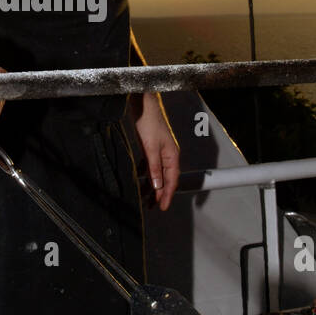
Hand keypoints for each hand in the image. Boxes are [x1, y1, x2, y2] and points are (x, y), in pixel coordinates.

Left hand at [130, 91, 179, 210]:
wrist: (144, 107)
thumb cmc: (150, 124)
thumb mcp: (151, 148)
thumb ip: (154, 168)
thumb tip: (157, 185)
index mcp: (172, 156)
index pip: (171, 180)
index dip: (167, 195)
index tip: (163, 207)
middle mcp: (168, 155)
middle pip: (166, 179)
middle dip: (161, 194)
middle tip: (155, 207)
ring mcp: (160, 152)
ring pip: (158, 174)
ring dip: (154, 186)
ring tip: (148, 198)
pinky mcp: (152, 148)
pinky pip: (152, 166)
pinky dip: (148, 175)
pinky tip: (143, 181)